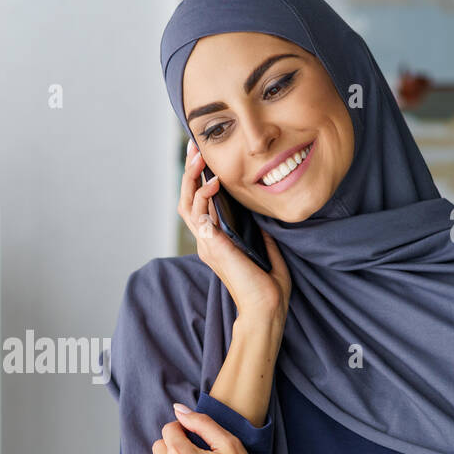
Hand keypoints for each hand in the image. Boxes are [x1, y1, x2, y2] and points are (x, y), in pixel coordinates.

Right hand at [180, 138, 293, 336]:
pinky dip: (203, 198)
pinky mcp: (212, 248)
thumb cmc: (267, 284)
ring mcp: (207, 245)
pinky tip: (213, 184)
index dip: (198, 179)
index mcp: (215, 240)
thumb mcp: (263, 247)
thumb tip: (259, 211)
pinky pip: (200, 218)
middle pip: (186, 200)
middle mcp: (206, 241)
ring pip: (187, 205)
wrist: (266, 307)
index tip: (203, 156)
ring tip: (199, 158)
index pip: (199, 204)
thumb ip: (257, 230)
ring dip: (192, 179)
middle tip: (194, 147)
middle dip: (189, 172)